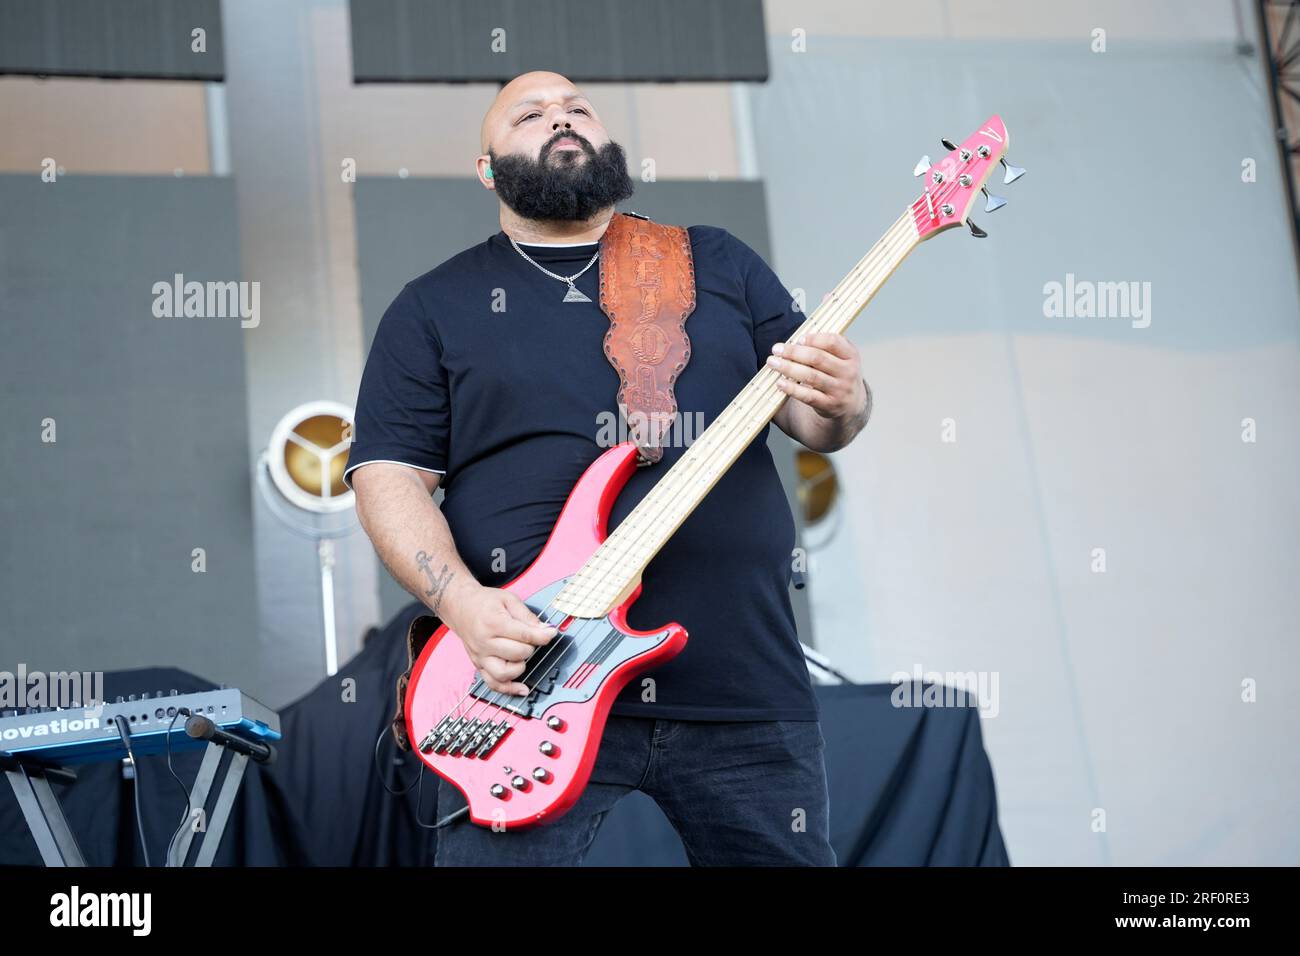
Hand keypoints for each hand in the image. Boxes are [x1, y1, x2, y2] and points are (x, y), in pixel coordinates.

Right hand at [441, 585, 557, 695]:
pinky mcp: (478, 665)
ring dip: (520, 667)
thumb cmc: (484, 602)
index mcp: (493, 623)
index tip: (551, 633)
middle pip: (517, 654)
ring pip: (504, 674)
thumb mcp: (508, 600)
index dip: (542, 635)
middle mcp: (485, 642)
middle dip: (530, 647)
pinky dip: (508, 689)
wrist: (460, 606)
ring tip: (522, 656)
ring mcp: (480, 656)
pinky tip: (522, 689)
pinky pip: (493, 683)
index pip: (524, 635)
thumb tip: (545, 630)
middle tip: (531, 640)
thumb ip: (527, 616)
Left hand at [766, 331, 867, 421]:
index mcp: (851, 355)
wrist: (850, 403)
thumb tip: (794, 343)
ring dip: (789, 368)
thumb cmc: (837, 374)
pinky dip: (792, 389)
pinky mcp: (829, 405)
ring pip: (811, 376)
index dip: (814, 339)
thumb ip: (824, 347)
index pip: (833, 342)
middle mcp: (848, 372)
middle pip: (818, 358)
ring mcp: (840, 390)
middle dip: (794, 352)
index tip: (797, 339)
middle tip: (776, 349)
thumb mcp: (840, 358)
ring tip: (773, 363)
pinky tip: (780, 383)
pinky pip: (808, 396)